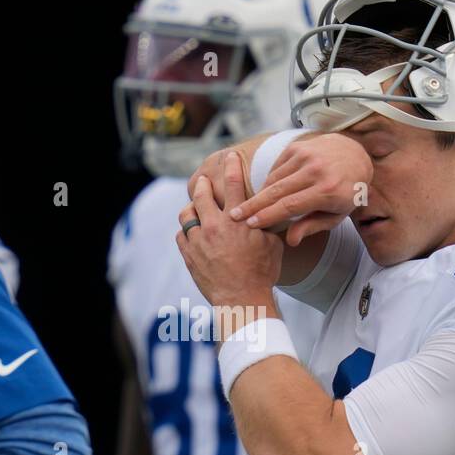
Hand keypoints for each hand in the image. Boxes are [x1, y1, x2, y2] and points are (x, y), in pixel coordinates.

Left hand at [176, 151, 281, 320]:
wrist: (242, 298)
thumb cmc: (262, 273)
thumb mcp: (273, 244)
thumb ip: (266, 226)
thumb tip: (270, 215)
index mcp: (237, 219)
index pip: (233, 182)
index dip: (231, 165)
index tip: (229, 156)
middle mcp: (215, 225)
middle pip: (202, 194)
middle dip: (204, 183)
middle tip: (205, 180)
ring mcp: (199, 240)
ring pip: (186, 214)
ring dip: (191, 208)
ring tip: (194, 208)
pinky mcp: (189, 255)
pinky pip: (181, 235)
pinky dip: (186, 231)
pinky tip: (191, 233)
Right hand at [228, 133, 372, 246]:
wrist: (355, 155)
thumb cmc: (346, 191)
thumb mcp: (336, 214)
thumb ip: (312, 226)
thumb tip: (290, 241)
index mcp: (327, 190)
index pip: (290, 206)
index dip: (268, 216)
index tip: (250, 224)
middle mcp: (316, 170)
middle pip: (276, 191)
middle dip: (253, 205)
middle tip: (234, 216)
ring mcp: (306, 155)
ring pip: (274, 179)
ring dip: (259, 194)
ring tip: (246, 207)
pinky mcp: (298, 147)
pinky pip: (276, 167)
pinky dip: (270, 181)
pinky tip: (266, 191)